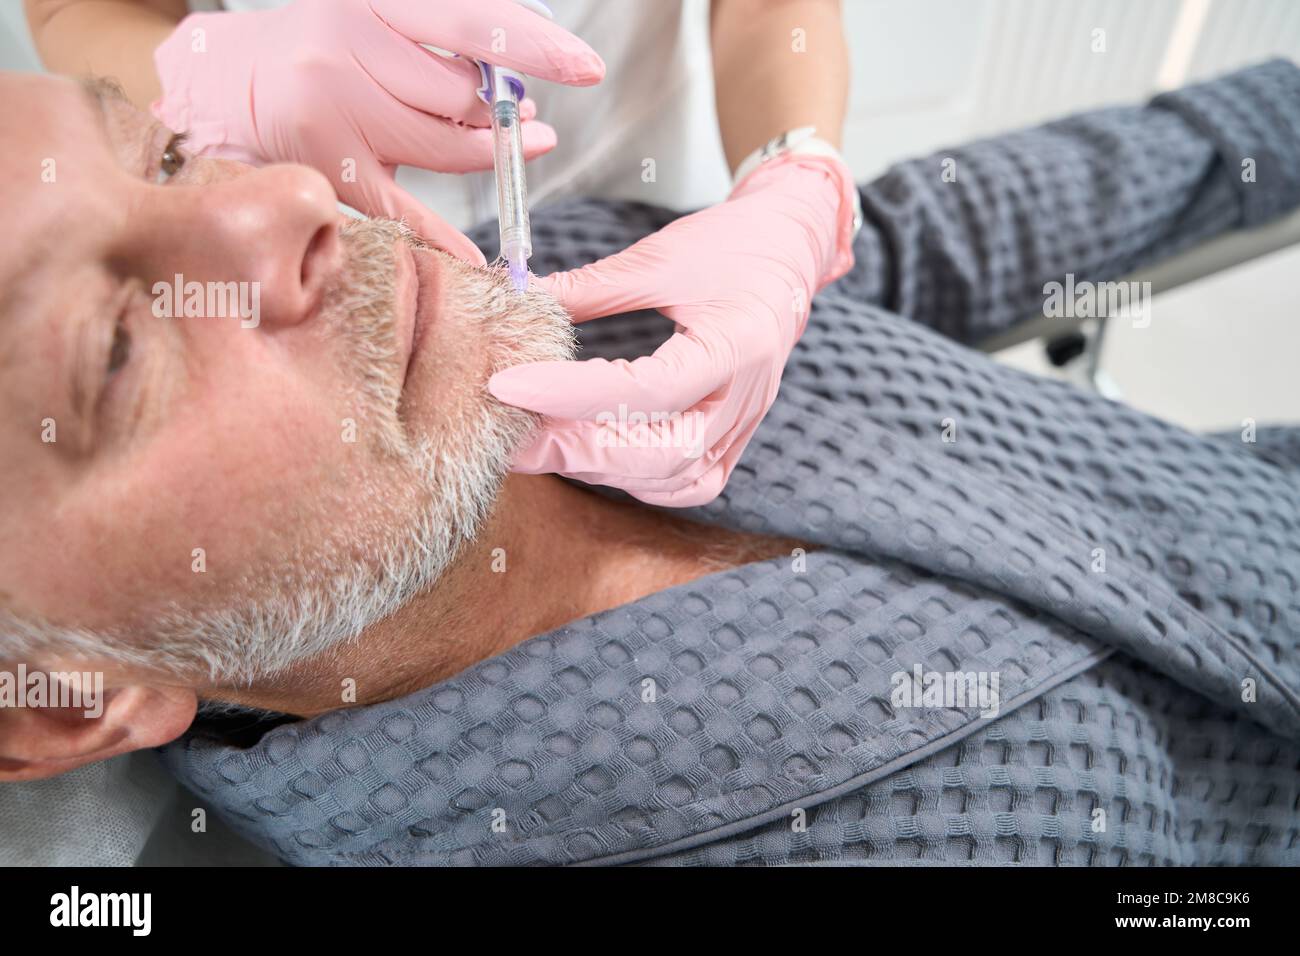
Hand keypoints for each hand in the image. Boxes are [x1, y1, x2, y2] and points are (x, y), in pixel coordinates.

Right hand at [151, 0, 603, 263]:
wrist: (216, 83)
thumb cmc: (315, 50)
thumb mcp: (370, 19)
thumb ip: (434, 45)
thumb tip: (516, 93)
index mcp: (367, 0)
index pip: (470, 19)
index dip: (533, 45)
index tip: (584, 67)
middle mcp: (345, 46)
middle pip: (462, 94)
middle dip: (501, 114)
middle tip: (523, 123)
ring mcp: (332, 110)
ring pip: (445, 145)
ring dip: (484, 155)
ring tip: (502, 149)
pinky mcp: (325, 168)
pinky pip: (404, 211)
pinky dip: (443, 237)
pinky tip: (473, 255)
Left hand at [488, 152, 857, 505]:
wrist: (789, 254)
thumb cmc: (733, 247)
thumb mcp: (660, 256)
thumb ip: (590, 288)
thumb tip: (518, 302)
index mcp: (736, 344)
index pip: (648, 389)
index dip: (572, 393)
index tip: (508, 384)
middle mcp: (743, 400)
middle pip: (658, 453)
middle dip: (575, 450)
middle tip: (510, 434)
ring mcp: (740, 429)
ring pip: (665, 478)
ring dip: (595, 466)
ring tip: (536, 441)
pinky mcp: (730, 444)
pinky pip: (680, 483)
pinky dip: (629, 478)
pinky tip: (588, 454)